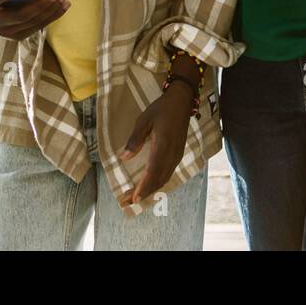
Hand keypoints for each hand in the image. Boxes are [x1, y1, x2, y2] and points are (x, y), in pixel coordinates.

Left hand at [118, 82, 193, 206]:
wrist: (182, 102)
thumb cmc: (161, 109)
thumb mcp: (144, 120)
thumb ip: (135, 139)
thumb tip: (124, 158)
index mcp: (163, 145)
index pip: (153, 171)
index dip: (144, 187)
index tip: (134, 198)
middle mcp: (172, 154)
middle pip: (158, 180)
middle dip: (142, 193)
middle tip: (126, 202)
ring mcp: (176, 155)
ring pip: (163, 179)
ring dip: (149, 190)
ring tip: (133, 198)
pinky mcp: (177, 155)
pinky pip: (167, 174)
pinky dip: (156, 184)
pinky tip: (148, 187)